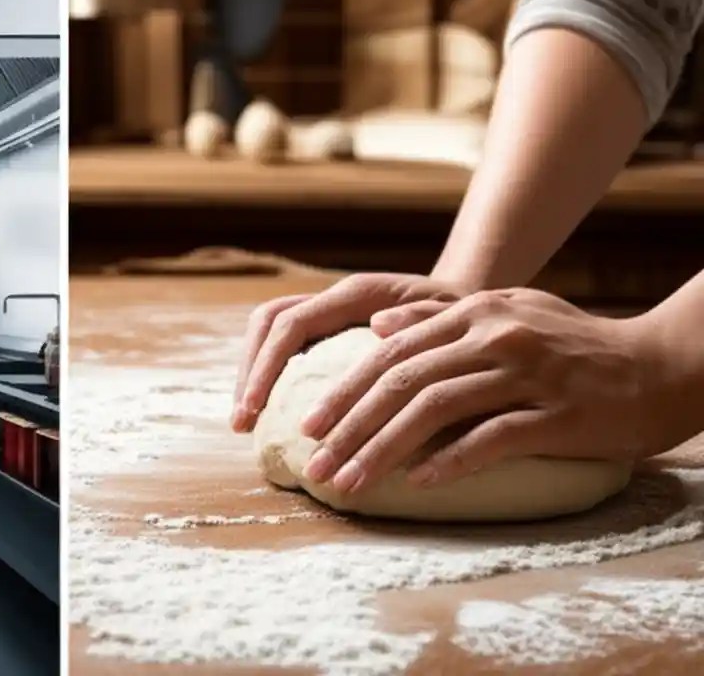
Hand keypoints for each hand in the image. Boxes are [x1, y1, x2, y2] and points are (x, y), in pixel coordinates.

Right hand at [232, 273, 469, 431]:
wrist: (473, 307)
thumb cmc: (469, 319)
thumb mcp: (460, 319)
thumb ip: (426, 319)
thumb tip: (381, 329)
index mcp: (359, 292)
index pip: (292, 323)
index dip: (266, 367)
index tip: (255, 411)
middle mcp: (335, 298)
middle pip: (268, 324)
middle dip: (248, 372)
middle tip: (242, 424)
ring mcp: (329, 315)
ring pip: (270, 335)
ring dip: (252, 377)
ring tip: (247, 424)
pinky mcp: (329, 334)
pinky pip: (288, 351)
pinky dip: (272, 381)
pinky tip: (270, 416)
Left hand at [299, 288, 682, 494]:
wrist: (663, 365)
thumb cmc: (575, 347)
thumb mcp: (507, 315)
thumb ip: (440, 319)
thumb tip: (376, 325)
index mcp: (475, 311)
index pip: (391, 353)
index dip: (344, 390)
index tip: (308, 425)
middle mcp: (495, 335)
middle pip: (402, 382)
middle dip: (349, 426)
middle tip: (314, 464)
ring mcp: (527, 373)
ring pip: (434, 411)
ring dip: (382, 451)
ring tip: (348, 484)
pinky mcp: (558, 413)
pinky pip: (492, 439)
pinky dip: (449, 461)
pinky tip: (417, 484)